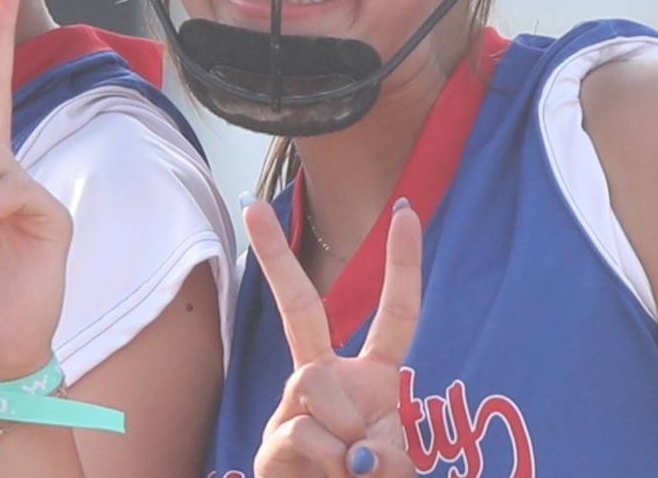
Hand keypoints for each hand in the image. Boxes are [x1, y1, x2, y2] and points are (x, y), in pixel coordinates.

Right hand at [246, 197, 422, 477]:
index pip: (394, 316)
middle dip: (274, 257)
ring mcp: (292, 410)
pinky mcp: (271, 445)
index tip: (405, 211)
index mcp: (369, 379)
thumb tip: (357, 454)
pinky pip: (303, 432)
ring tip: (354, 470)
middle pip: (299, 310)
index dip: (402, 265)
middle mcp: (326, 383)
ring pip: (313, 381)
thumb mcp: (394, 466)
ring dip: (346, 429)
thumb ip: (387, 454)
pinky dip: (333, 462)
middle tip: (252, 206)